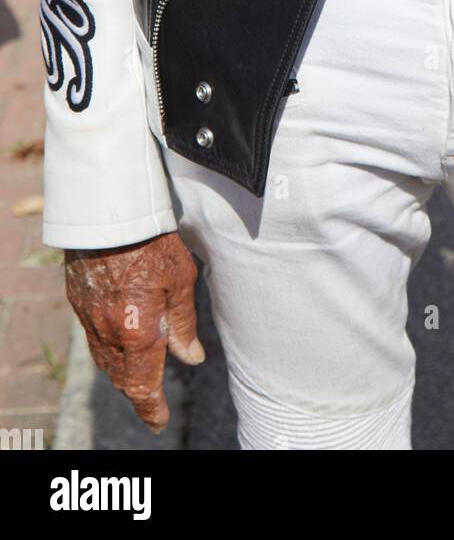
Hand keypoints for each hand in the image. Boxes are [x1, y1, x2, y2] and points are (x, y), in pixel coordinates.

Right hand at [65, 232, 204, 433]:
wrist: (108, 214)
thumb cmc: (152, 243)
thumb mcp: (180, 281)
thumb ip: (183, 323)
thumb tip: (192, 357)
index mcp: (138, 332)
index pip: (143, 386)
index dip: (151, 409)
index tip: (159, 422)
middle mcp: (110, 333)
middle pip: (122, 379)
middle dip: (139, 392)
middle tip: (153, 401)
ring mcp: (90, 319)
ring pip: (105, 362)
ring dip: (123, 373)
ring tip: (140, 375)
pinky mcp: (78, 303)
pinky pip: (93, 339)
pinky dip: (108, 350)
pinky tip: (120, 342)